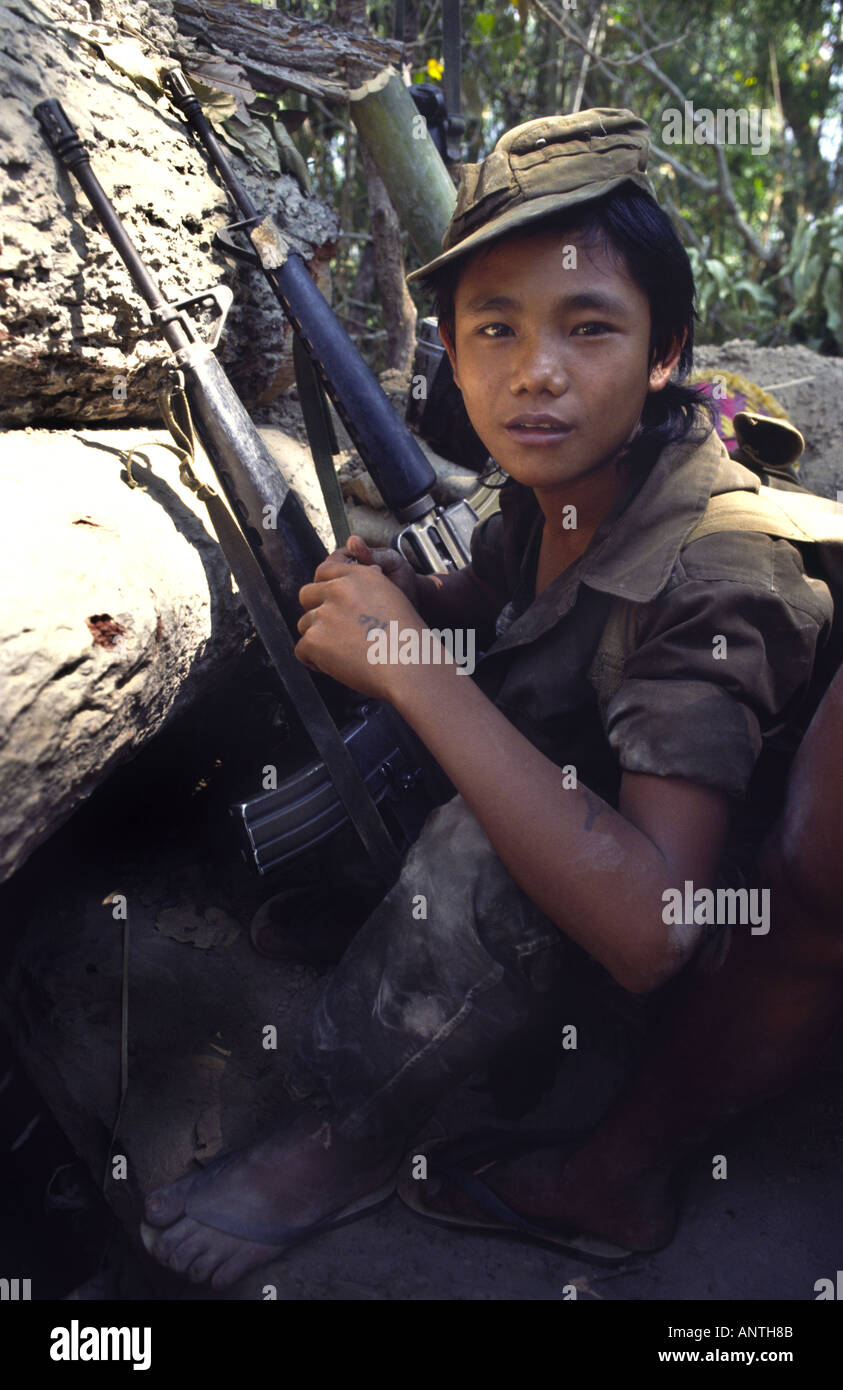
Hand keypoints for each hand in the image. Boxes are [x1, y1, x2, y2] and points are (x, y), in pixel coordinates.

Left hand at [295, 542, 425, 698]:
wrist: (409, 665)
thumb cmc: (407, 640)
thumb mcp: (392, 597)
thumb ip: (365, 590)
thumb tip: (343, 594)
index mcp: (359, 575)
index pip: (324, 571)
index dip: (324, 590)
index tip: (331, 606)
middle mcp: (338, 589)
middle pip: (307, 595)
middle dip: (316, 613)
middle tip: (334, 633)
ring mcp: (324, 614)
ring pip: (305, 625)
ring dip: (319, 639)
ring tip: (344, 653)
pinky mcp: (315, 639)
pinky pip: (302, 650)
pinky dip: (315, 661)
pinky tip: (337, 666)